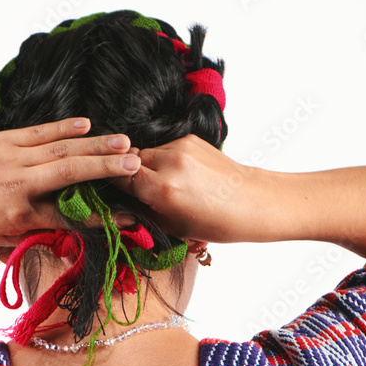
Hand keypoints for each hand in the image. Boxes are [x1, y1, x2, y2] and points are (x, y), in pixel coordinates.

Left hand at [0, 118, 141, 245]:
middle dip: (106, 169)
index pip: (67, 216)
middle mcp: (17, 184)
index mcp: (17, 214)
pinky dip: (65, 128)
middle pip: (70, 173)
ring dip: (95, 145)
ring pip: (60, 148)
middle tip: (136, 164)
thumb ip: (33, 234)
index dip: (99, 218)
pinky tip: (88, 126)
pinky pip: (41, 132)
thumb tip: (67, 234)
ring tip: (124, 143)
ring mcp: (11, 157)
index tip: (126, 217)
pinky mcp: (4, 140)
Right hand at [111, 135, 250, 243]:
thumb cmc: (215, 222)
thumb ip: (144, 210)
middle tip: (141, 190)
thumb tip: (124, 198)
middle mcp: (170, 163)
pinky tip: (180, 174)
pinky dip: (166, 160)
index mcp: (163, 189)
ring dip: (148, 165)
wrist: (251, 202)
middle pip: (132, 161)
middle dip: (131, 174)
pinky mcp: (191, 139)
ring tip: (164, 183)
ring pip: (148, 152)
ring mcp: (181, 147)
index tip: (114, 190)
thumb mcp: (172, 226)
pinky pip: (166, 147)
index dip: (115, 184)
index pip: (121, 177)